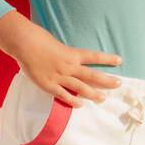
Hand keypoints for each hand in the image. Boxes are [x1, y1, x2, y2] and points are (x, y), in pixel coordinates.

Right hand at [0, 13, 121, 106]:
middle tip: (118, 84)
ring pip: (80, 88)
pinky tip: (80, 105)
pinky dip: (72, 101)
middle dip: (106, 80)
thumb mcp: (58, 44)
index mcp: (72, 54)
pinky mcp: (48, 85)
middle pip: (92, 75)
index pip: (94, 56)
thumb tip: (72, 58)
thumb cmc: (40, 39)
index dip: (107, 59)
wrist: (25, 44)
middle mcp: (69, 66)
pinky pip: (63, 95)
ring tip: (103, 99)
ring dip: (93, 94)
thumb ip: (66, 53)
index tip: (119, 60)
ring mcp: (59, 76)